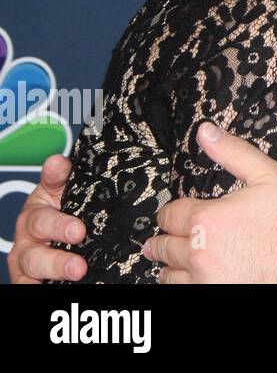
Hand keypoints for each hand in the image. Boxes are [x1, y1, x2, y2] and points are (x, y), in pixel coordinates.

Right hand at [7, 154, 87, 282]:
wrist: (56, 246)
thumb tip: (59, 161)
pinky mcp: (26, 279)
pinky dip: (37, 286)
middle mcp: (29, 229)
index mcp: (42, 202)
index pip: (49, 184)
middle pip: (39, 225)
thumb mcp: (69, 196)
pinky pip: (27, 285)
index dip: (55, 176)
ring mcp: (25, 256)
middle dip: (58, 228)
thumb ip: (66, 179)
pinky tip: (47, 286)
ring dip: (55, 265)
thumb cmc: (67, 218)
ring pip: (33, 260)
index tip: (62, 167)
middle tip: (79, 232)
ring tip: (78, 269)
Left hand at [142, 121, 276, 282]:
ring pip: (171, 277)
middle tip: (155, 244)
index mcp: (208, 220)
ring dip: (168, 268)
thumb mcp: (268, 175)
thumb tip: (205, 131)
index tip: (169, 216)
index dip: (169, 213)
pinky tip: (187, 281)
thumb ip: (232, 152)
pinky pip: (186, 293)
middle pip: (165, 248)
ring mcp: (207, 280)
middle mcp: (200, 253)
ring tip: (167, 266)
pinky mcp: (216, 296)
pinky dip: (184, 286)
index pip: (172, 216)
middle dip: (161, 242)